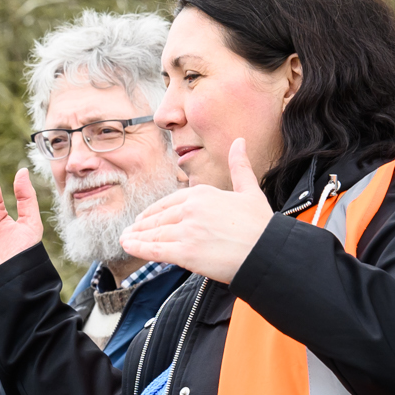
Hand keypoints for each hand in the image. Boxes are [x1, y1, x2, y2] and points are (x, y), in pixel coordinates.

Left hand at [120, 138, 274, 283]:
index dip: (155, 211)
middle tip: (131, 230)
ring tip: (126, 239)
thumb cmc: (261, 224)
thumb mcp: (250, 190)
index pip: (170, 202)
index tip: (145, 216)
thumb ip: (239, 167)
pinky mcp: (186, 252)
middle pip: (159, 218)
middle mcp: (191, 209)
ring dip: (137, 237)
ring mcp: (187, 231)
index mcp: (202, 193)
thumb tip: (239, 141)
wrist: (268, 251)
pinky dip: (139, 248)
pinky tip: (128, 246)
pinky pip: (155, 249)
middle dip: (143, 225)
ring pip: (154, 233)